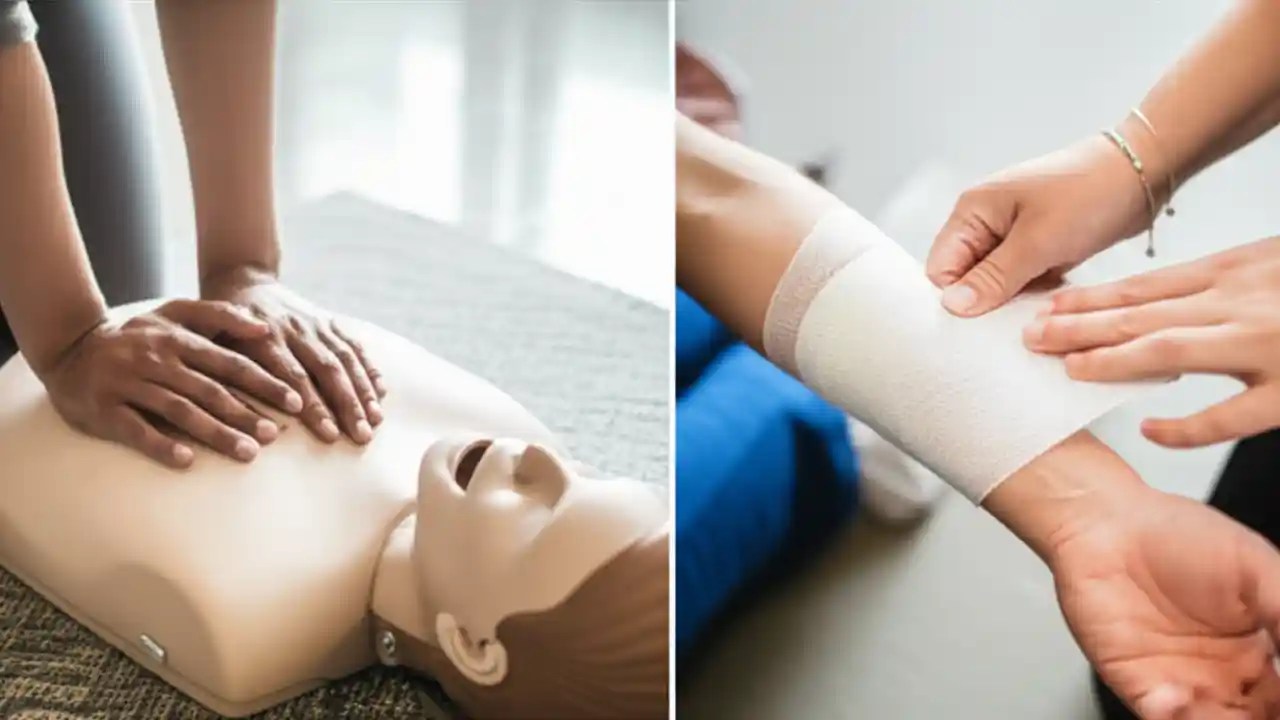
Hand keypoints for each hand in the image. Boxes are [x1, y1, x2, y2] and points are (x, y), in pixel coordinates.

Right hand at [38, 300, 302, 467]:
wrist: (71, 347)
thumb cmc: (138, 335)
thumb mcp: (175, 313)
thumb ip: (220, 315)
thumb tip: (265, 327)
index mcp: (179, 340)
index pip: (230, 363)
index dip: (264, 383)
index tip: (295, 403)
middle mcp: (157, 361)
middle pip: (210, 390)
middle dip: (246, 413)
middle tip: (275, 435)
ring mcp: (130, 384)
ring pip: (180, 411)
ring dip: (215, 433)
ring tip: (247, 453)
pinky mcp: (105, 408)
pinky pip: (136, 429)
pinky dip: (161, 445)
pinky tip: (187, 461)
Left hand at [202, 267, 384, 444]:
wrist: (242, 280)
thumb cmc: (220, 326)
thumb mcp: (211, 341)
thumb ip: (225, 368)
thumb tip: (235, 408)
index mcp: (264, 337)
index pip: (293, 376)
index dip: (312, 405)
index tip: (327, 434)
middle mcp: (295, 329)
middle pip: (327, 370)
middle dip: (347, 405)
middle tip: (361, 436)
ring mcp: (315, 323)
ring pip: (345, 359)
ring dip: (363, 391)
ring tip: (375, 420)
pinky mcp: (329, 320)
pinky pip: (354, 346)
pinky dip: (369, 369)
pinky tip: (381, 392)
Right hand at [927, 134, 1150, 316]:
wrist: (1144, 171)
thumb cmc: (1090, 194)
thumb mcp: (1038, 241)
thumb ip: (993, 277)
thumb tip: (951, 307)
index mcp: (972, 211)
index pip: (940, 268)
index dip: (955, 298)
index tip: (978, 325)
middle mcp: (984, 222)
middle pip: (964, 278)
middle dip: (984, 303)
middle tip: (1011, 322)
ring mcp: (1011, 234)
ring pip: (993, 283)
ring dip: (1011, 300)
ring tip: (1036, 309)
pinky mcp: (1036, 245)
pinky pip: (1020, 280)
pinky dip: (1032, 293)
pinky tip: (1050, 299)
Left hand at [1024, 238, 1279, 447]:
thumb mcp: (1276, 262)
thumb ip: (1236, 281)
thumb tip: (1192, 300)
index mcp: (1237, 269)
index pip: (1147, 284)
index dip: (1092, 299)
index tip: (1050, 306)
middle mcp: (1240, 303)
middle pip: (1142, 313)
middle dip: (1079, 326)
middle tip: (1032, 336)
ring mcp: (1262, 345)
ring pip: (1168, 349)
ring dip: (1110, 360)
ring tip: (1066, 369)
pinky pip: (1227, 416)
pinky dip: (1184, 428)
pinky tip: (1148, 430)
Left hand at [1050, 487, 1279, 719]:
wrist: (1106, 523)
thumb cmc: (1176, 535)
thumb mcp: (1255, 569)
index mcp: (1254, 652)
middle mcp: (1220, 676)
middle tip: (1261, 709)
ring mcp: (1179, 684)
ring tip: (1226, 710)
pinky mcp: (1137, 683)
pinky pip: (1161, 718)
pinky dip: (1172, 718)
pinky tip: (1179, 696)